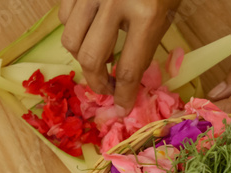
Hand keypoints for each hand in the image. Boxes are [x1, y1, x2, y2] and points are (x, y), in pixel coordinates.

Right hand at [59, 0, 181, 109]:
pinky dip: (74, 28)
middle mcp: (116, 2)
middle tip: (104, 86)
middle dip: (96, 81)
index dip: (122, 95)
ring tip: (100, 55)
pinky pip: (64, 16)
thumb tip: (125, 79)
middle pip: (91, 58)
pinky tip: (91, 27)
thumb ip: (146, 42)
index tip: (120, 105)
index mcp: (147, 14)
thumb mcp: (167, 11)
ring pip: (71, 39)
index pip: (128, 70)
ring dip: (82, 55)